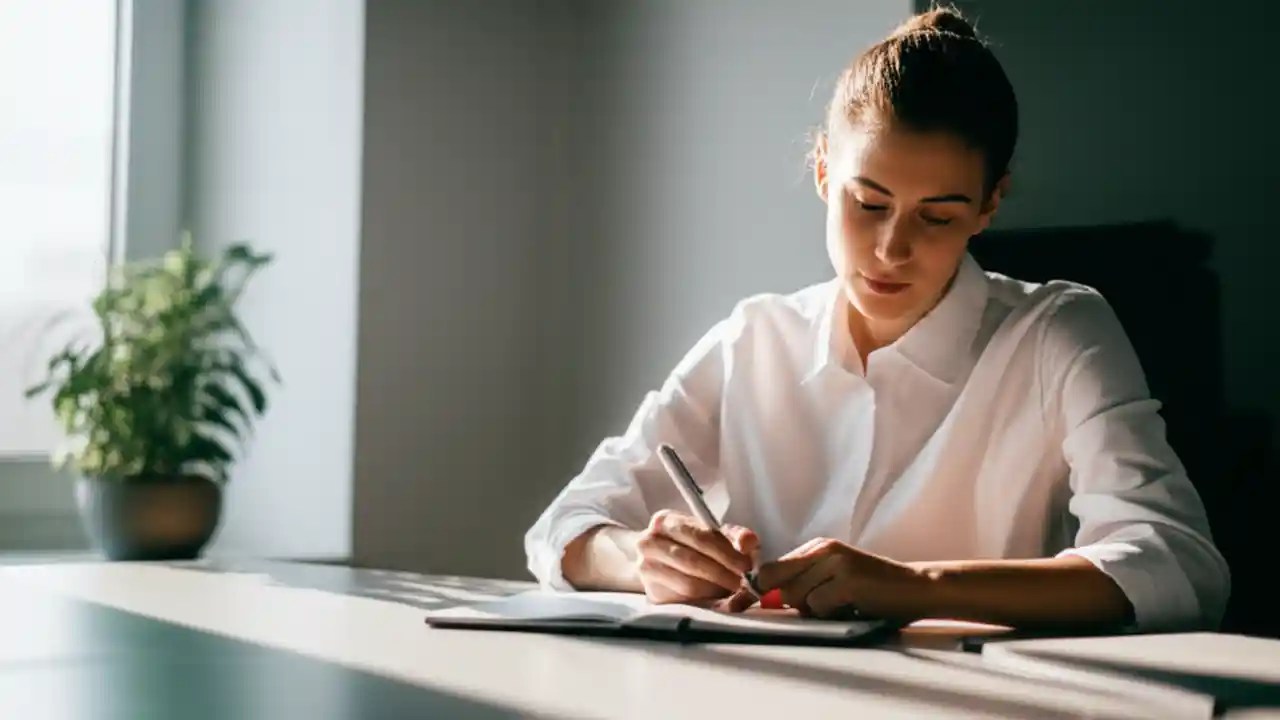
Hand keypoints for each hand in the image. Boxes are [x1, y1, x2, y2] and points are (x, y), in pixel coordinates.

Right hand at [635, 510, 758, 604]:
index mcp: (665, 521)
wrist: (663, 561)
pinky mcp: (651, 593)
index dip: (726, 552)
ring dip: (716, 590)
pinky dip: (706, 602)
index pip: (699, 536)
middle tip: (743, 583)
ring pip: (688, 584)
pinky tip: (718, 599)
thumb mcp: (714, 534)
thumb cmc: (693, 545)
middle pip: (692, 561)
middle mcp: (649, 543)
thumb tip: (749, 541)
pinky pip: (683, 600)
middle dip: (723, 574)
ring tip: (734, 591)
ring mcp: (646, 569)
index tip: (746, 565)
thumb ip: (735, 536)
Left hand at [721, 538, 926, 619]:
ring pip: (795, 595)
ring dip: (812, 610)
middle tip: (819, 606)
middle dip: (788, 601)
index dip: (765, 590)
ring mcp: (836, 563)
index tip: (775, 603)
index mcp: (816, 547)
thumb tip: (765, 600)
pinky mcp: (848, 580)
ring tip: (839, 606)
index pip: (769, 568)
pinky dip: (829, 615)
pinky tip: (850, 608)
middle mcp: (823, 549)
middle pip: (775, 580)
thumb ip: (802, 583)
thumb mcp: (833, 577)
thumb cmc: (873, 590)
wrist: (917, 587)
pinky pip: (817, 605)